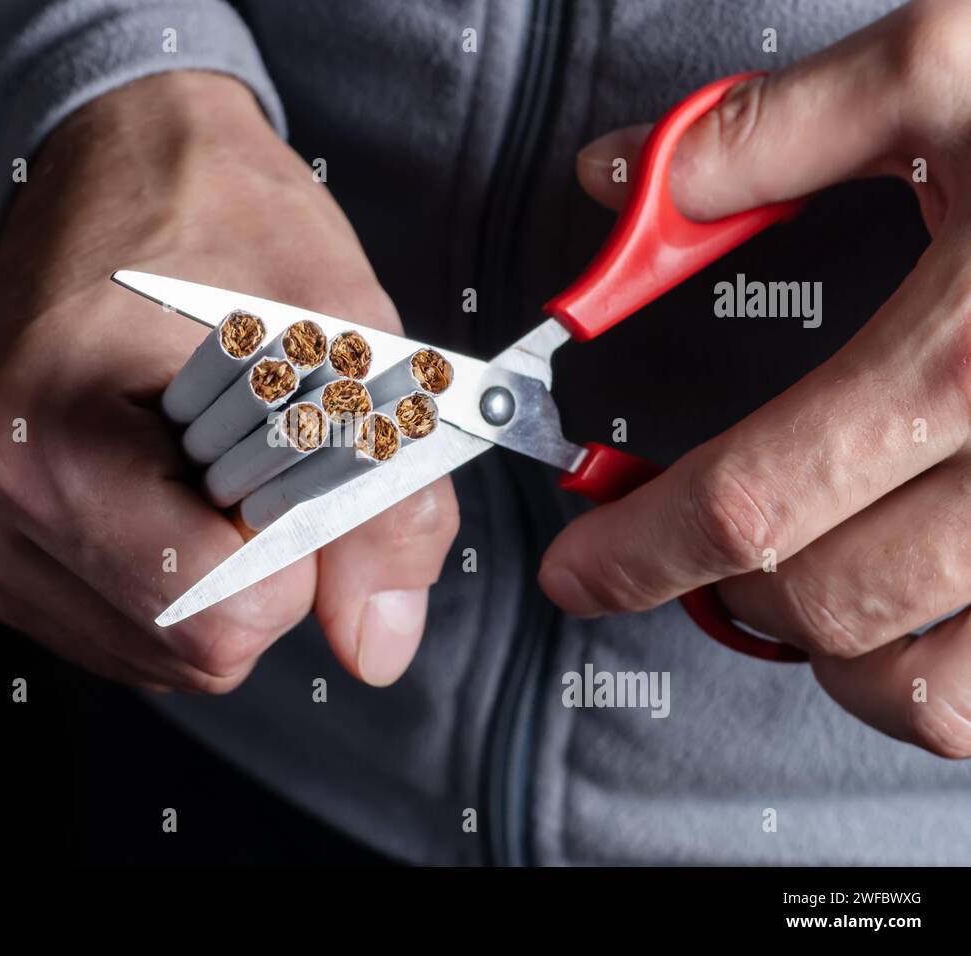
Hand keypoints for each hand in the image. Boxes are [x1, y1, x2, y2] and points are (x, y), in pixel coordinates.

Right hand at [0, 73, 458, 691]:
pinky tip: (150, 482)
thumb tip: (377, 644)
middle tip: (242, 445)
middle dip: (255, 564)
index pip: (218, 611)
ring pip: (149, 648)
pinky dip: (159, 575)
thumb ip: (384, 504)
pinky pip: (107, 627)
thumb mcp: (341, 335)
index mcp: (40, 432)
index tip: (289, 460)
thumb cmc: (217, 216)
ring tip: (188, 451)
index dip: (296, 551)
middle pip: (185, 642)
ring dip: (208, 571)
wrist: (113, 162)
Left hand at [542, 0, 970, 756]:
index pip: (752, 500)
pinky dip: (943, 683)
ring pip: (931, 690)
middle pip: (826, 602)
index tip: (584, 568)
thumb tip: (636, 179)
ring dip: (833, 654)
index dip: (638, 549)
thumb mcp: (961, 73)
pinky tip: (916, 614)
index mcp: (968, 355)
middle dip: (718, 584)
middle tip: (684, 547)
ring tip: (798, 587)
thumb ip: (778, 132)